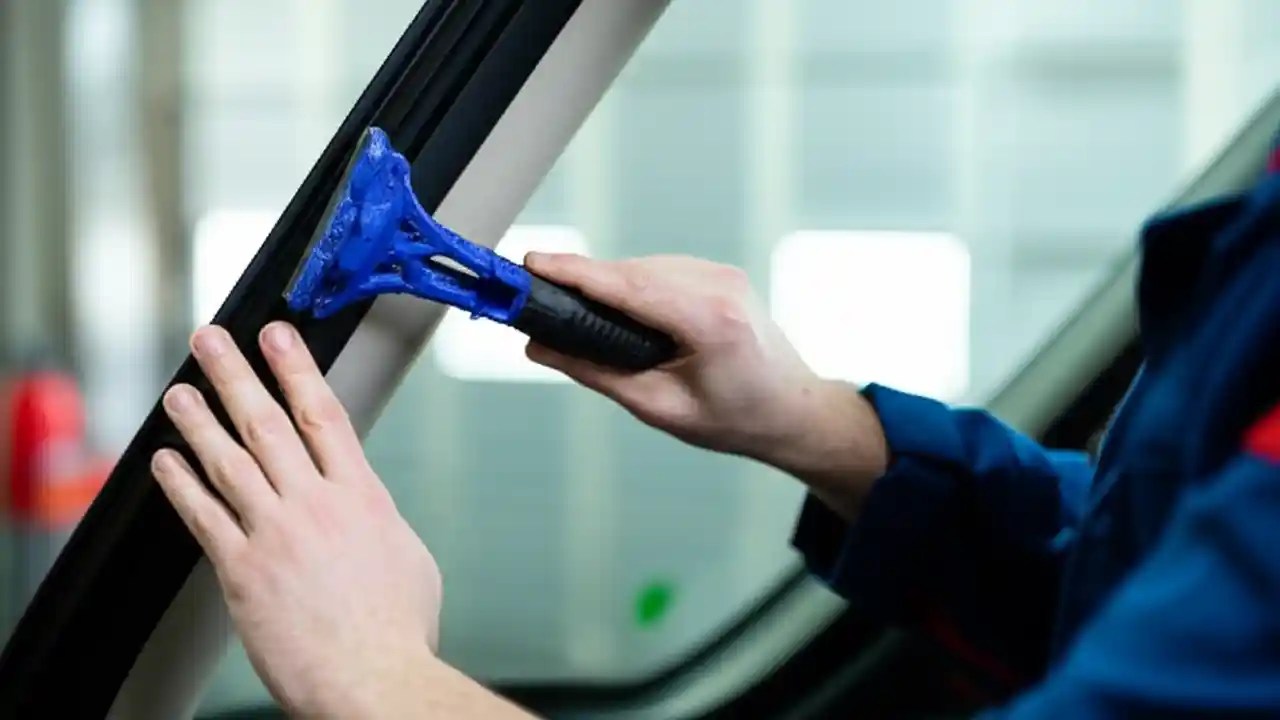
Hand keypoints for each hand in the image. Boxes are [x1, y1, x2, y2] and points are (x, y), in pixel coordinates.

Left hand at [151, 323, 441, 717]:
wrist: (373, 678)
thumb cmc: (397, 631)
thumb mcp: (409, 559)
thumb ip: (379, 523)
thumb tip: (368, 511)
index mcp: (362, 497)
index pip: (322, 415)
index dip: (297, 368)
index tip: (277, 336)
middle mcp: (316, 506)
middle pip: (268, 424)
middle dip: (237, 374)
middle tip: (212, 341)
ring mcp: (276, 535)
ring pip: (230, 461)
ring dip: (200, 420)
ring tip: (180, 391)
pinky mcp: (243, 570)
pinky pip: (204, 517)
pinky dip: (182, 484)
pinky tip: (167, 462)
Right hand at [524, 253, 887, 515]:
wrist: (792, 411)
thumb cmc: (735, 419)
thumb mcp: (659, 406)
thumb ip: (595, 372)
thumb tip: (540, 346)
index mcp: (709, 320)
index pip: (626, 284)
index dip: (573, 272)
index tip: (532, 263)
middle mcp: (719, 286)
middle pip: (630, 271)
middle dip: (582, 279)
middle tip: (533, 294)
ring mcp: (723, 274)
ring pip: (644, 266)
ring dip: (608, 283)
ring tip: (571, 307)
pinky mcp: (720, 274)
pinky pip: (663, 269)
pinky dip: (634, 284)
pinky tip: (616, 306)